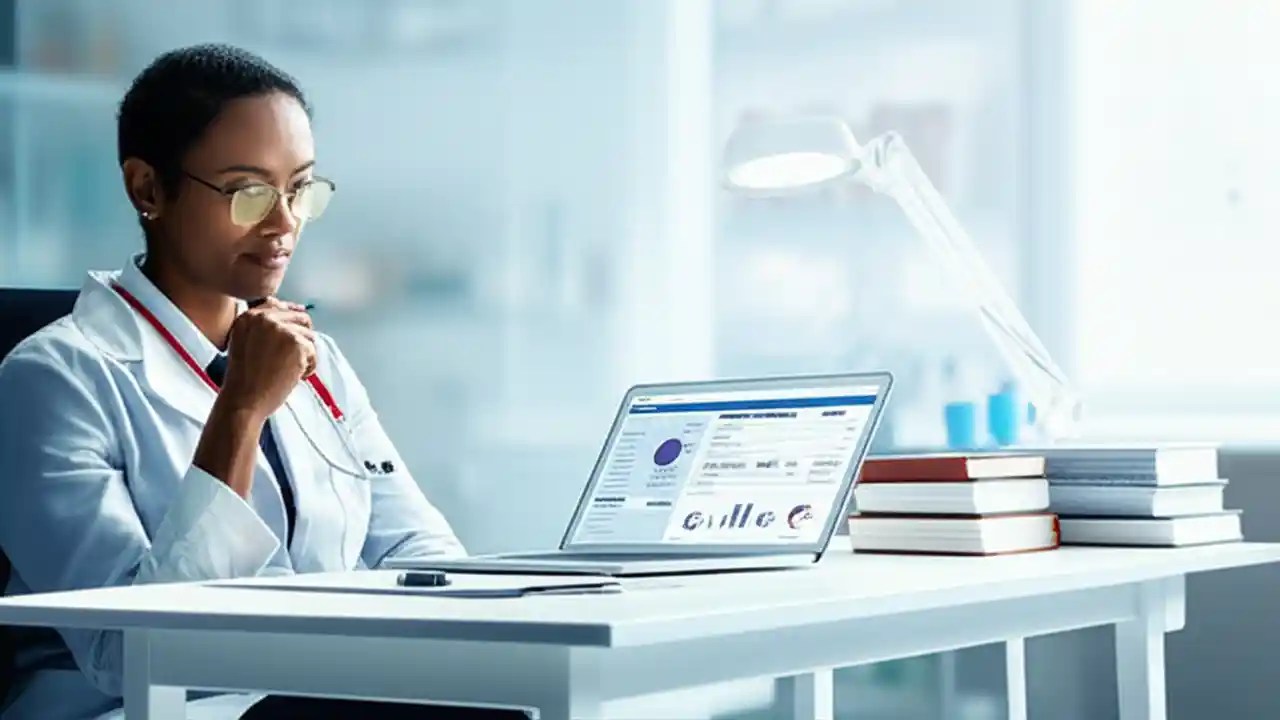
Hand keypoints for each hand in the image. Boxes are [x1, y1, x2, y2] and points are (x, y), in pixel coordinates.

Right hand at [219, 297, 315, 419]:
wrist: (243, 400)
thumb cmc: (245, 378)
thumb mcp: (244, 343)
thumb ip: (263, 326)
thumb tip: (296, 309)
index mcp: (249, 317)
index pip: (279, 306)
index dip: (290, 322)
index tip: (289, 340)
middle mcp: (264, 318)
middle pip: (300, 318)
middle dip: (302, 339)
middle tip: (293, 358)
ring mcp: (281, 329)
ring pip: (309, 336)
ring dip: (305, 355)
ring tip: (289, 371)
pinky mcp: (296, 343)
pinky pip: (313, 352)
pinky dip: (308, 367)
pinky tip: (293, 376)